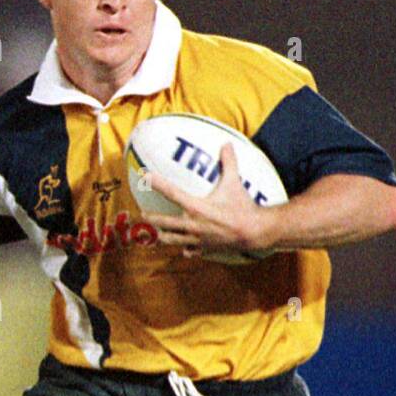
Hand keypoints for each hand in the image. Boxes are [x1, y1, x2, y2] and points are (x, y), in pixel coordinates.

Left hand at [147, 142, 271, 257]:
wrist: (254, 232)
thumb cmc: (243, 206)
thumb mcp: (235, 182)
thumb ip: (229, 162)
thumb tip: (227, 144)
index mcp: (196, 207)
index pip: (171, 192)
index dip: (157, 183)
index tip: (145, 176)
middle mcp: (192, 225)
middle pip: (164, 223)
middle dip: (151, 219)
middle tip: (141, 215)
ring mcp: (197, 240)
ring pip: (172, 240)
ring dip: (163, 236)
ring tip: (155, 234)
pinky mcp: (204, 249)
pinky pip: (189, 251)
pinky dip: (185, 249)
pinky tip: (184, 248)